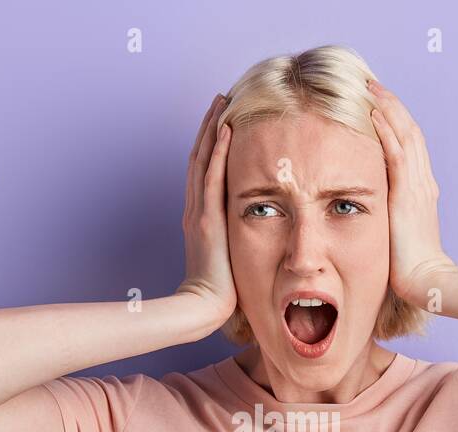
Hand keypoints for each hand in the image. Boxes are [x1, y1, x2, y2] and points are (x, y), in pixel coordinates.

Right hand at [176, 93, 237, 330]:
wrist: (203, 309)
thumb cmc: (221, 293)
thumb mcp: (231, 259)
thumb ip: (237, 243)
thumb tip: (261, 237)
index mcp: (201, 218)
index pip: (206, 171)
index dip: (212, 144)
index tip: (224, 120)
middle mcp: (196, 209)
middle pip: (201, 157)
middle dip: (209, 126)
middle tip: (221, 97)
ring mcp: (198, 212)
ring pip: (203, 159)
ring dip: (212, 128)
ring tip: (222, 101)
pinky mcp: (205, 219)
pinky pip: (212, 177)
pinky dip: (218, 151)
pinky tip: (226, 129)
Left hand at [368, 79, 456, 308]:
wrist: (426, 281)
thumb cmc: (410, 268)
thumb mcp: (397, 234)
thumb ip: (387, 216)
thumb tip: (366, 212)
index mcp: (420, 191)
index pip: (409, 147)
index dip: (395, 122)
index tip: (377, 105)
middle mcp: (423, 182)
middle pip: (409, 132)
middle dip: (391, 106)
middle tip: (372, 84)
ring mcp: (418, 186)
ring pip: (405, 135)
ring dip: (388, 109)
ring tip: (371, 88)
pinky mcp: (408, 194)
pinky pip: (397, 153)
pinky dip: (386, 130)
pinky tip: (373, 114)